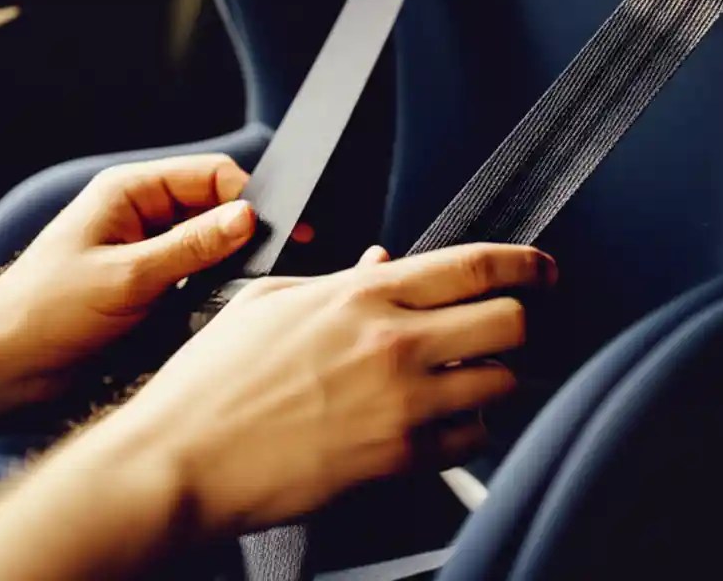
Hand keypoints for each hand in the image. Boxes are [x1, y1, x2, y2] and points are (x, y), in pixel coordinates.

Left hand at [0, 154, 306, 374]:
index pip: (211, 176)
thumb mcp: (128, 276)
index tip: (285, 228)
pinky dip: (212, 290)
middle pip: (215, 210)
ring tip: (245, 288)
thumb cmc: (47, 311)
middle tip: (274, 263)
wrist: (6, 365)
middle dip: (243, 234)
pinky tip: (219, 309)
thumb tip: (248, 219)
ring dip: (228, 265)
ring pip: (210, 247)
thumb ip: (192, 246)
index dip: (250, 198)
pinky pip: (197, 278)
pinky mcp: (149, 286)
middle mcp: (142, 215)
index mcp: (131, 192)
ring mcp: (147, 251)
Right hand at [110, 243, 557, 535]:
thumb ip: (337, 279)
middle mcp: (393, 344)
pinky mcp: (398, 459)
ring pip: (502, 383)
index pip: (473, 265)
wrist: (181, 458)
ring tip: (463, 381)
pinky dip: (467, 431)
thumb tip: (384, 263)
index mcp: (361, 296)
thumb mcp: (267, 302)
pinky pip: (472, 441)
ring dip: (492, 380)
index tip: (541, 269)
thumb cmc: (212, 382)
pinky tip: (438, 424)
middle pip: (509, 322)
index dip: (525, 263)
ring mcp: (402, 404)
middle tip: (500, 330)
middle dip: (516, 322)